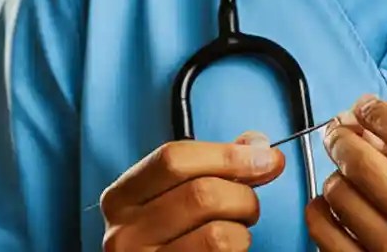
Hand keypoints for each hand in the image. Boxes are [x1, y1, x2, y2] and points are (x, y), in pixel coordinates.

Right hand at [100, 131, 284, 250]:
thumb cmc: (165, 238)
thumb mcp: (173, 198)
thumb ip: (212, 166)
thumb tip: (257, 146)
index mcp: (123, 197)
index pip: (173, 159)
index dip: (226, 154)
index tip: (264, 157)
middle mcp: (126, 232)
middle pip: (202, 194)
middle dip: (242, 195)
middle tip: (248, 205)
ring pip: (218, 234)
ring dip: (242, 229)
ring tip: (236, 231)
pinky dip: (237, 249)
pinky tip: (227, 250)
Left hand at [306, 96, 386, 250]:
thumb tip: (369, 126)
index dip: (378, 112)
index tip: (365, 106)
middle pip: (365, 162)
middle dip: (342, 137)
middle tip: (338, 132)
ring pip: (339, 193)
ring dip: (334, 175)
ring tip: (343, 175)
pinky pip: (322, 230)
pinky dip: (319, 210)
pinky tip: (331, 205)